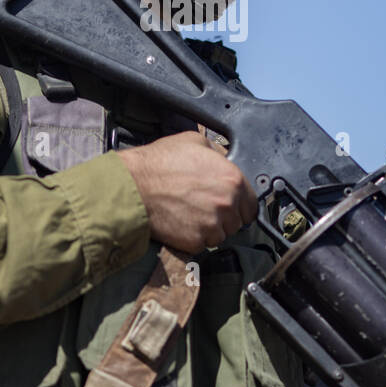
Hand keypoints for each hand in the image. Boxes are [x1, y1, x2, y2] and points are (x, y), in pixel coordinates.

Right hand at [116, 131, 257, 253]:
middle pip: (237, 222)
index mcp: (233, 179)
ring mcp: (212, 225)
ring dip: (210, 229)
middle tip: (203, 206)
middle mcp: (227, 204)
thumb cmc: (160, 162)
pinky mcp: (196, 242)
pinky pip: (203, 244)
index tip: (227, 203)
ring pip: (221, 235)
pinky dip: (194, 238)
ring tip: (190, 214)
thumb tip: (224, 159)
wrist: (134, 186)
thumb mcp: (194, 142)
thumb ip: (217, 153)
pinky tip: (182, 222)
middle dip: (224, 216)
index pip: (251, 205)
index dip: (239, 204)